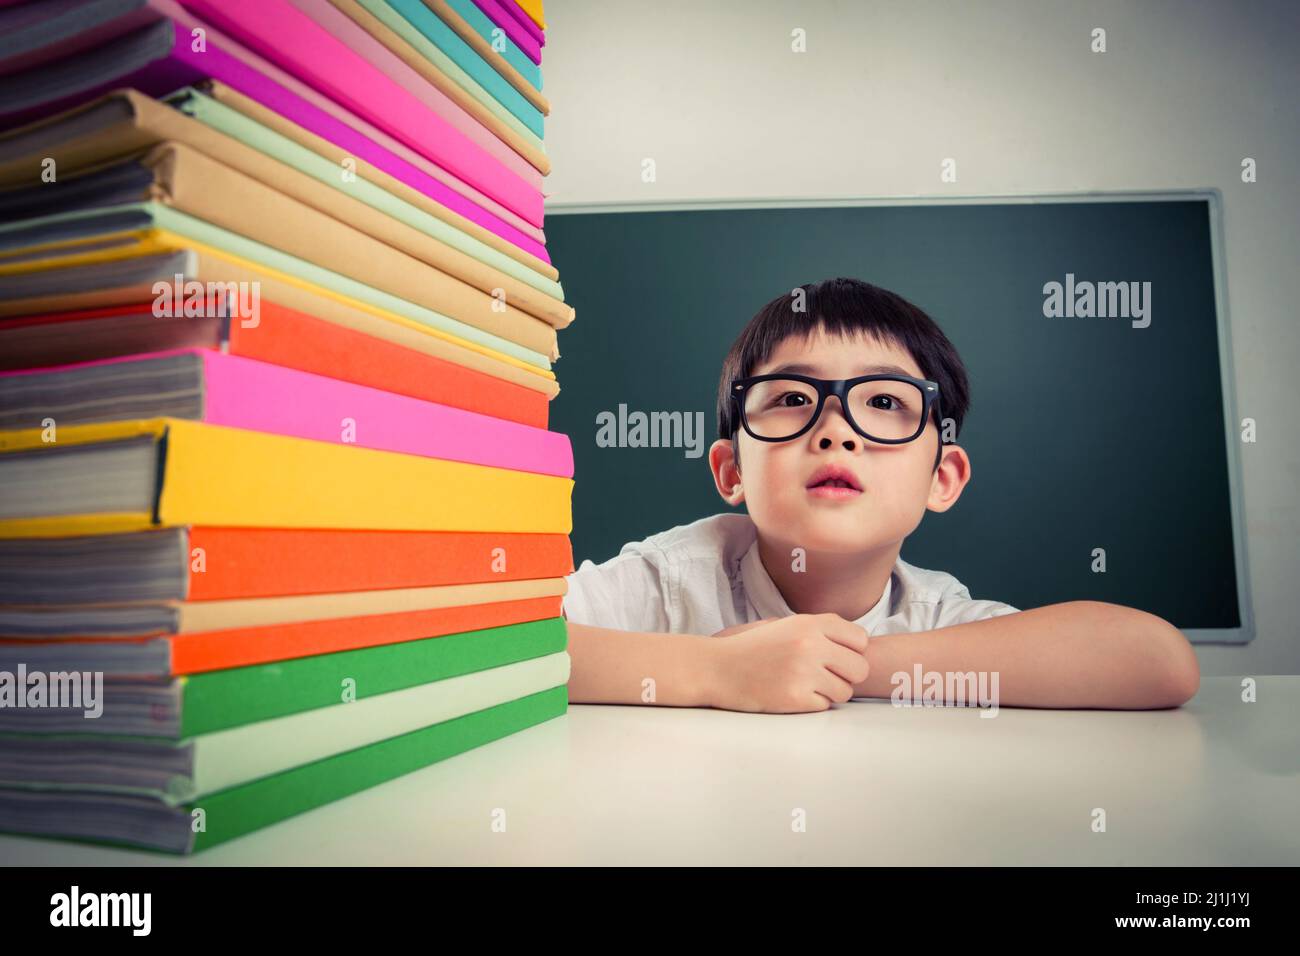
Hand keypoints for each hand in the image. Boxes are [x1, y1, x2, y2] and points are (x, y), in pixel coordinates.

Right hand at [702, 613, 869, 713]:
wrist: (716, 668)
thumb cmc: (752, 647)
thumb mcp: (785, 625)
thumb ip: (819, 629)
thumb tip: (859, 644)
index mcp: (809, 623)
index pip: (859, 639)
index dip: (852, 651)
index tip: (837, 657)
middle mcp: (810, 645)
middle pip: (859, 668)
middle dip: (846, 676)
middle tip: (826, 676)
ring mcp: (803, 672)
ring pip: (844, 691)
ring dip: (830, 692)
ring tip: (805, 685)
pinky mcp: (794, 698)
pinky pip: (824, 706)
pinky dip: (811, 703)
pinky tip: (791, 694)